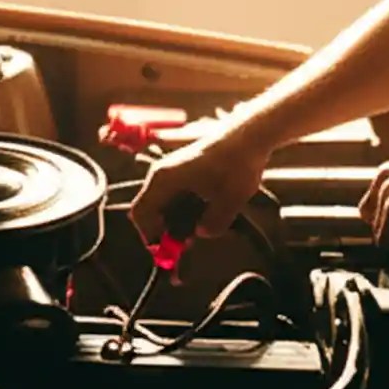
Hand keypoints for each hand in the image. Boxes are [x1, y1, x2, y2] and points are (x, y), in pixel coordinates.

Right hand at [130, 132, 270, 242]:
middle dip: (162, 231)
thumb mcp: (230, 200)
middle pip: (147, 210)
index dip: (150, 236)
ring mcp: (170, 171)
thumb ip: (214, 222)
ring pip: (159, 204)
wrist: (247, 137)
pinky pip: (169, 196)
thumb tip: (201, 234)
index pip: (141, 214)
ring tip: (195, 231)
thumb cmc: (236, 165)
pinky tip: (199, 214)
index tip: (169, 250)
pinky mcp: (180, 171)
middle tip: (185, 244)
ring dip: (171, 221)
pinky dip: (178, 210)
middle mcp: (161, 175)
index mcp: (165, 180)